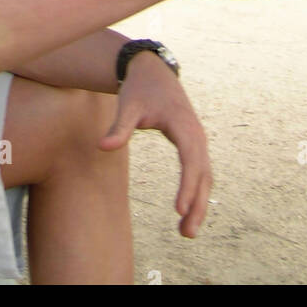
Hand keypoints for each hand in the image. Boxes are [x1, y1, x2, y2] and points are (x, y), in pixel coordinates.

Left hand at [98, 51, 211, 238]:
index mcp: (184, 125)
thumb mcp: (127, 105)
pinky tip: (186, 211)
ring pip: (204, 177)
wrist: (152, 71)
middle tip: (186, 234)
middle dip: (197, 204)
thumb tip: (102, 147)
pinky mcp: (194, 144)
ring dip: (199, 204)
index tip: (179, 209)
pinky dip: (196, 193)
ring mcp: (198, 140)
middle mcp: (197, 135)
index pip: (190, 159)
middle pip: (203, 174)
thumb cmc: (139, 89)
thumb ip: (118, 127)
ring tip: (186, 233)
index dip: (187, 185)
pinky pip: (200, 173)